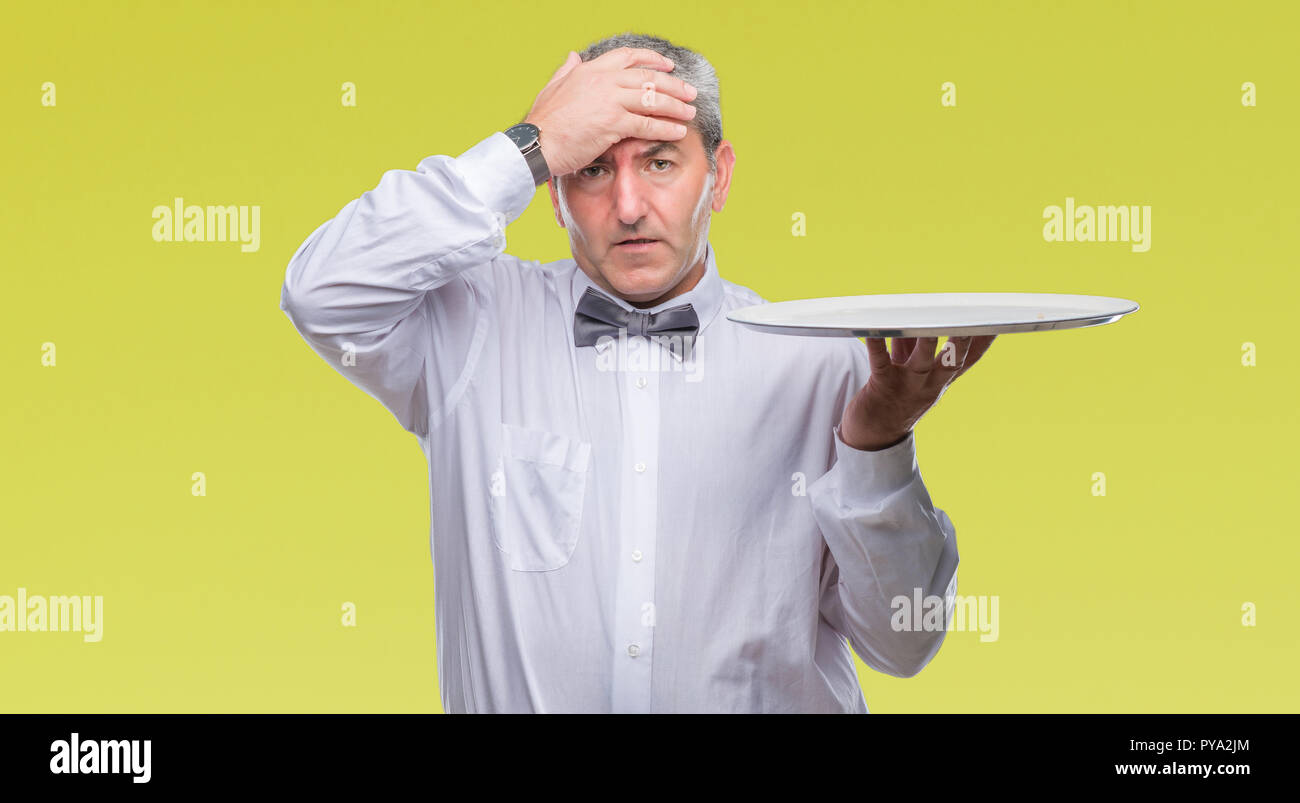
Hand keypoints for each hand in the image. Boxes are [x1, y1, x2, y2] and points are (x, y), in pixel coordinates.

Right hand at [522, 47, 699, 177]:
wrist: (536, 143)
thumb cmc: (542, 122)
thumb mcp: (552, 87)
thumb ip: (566, 71)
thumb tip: (574, 56)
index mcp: (589, 70)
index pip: (627, 57)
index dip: (651, 60)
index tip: (667, 65)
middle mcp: (602, 81)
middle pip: (647, 77)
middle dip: (672, 84)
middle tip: (689, 91)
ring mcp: (609, 101)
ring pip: (652, 99)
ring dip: (675, 105)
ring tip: (690, 111)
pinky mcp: (613, 123)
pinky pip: (647, 124)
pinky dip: (665, 127)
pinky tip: (678, 131)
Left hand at [839, 335, 996, 450]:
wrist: (875, 433)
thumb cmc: (896, 392)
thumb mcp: (913, 367)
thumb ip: (917, 341)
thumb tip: (919, 312)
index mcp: (941, 379)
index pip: (969, 360)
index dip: (984, 343)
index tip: (998, 323)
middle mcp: (929, 384)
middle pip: (952, 362)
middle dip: (961, 343)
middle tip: (969, 322)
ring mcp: (907, 385)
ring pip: (921, 361)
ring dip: (926, 342)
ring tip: (929, 323)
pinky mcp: (882, 385)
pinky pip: (880, 361)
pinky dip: (877, 344)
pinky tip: (873, 329)